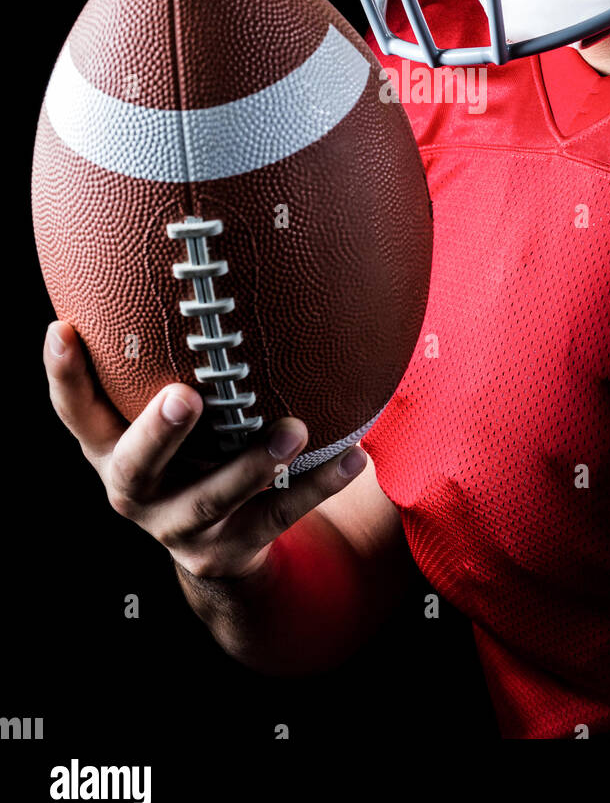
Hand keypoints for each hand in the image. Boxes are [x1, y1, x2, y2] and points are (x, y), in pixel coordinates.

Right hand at [43, 320, 367, 580]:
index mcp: (112, 447)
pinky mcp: (229, 548)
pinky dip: (318, 485)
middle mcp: (135, 490)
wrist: (219, 545)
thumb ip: (167, 357)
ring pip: (213, 497)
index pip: (77, 412)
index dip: (64, 374)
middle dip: (158, 433)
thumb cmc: (194, 447)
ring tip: (294, 430)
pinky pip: (279, 515)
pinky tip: (354, 456)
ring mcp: (180, 525)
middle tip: (185, 397)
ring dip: (252, 463)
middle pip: (135, 466)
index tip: (63, 329)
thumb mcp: (167, 409)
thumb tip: (200, 253)